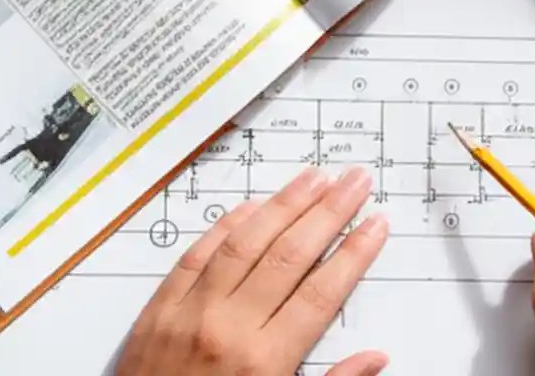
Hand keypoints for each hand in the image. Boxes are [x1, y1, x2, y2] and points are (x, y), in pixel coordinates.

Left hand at [116, 167, 389, 375]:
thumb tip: (375, 358)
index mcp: (264, 364)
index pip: (323, 293)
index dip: (354, 253)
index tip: (376, 223)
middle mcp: (227, 330)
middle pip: (289, 255)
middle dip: (329, 212)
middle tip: (355, 180)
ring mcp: (189, 314)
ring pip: (244, 242)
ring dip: (283, 204)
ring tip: (313, 177)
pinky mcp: (158, 310)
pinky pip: (196, 255)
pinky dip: (226, 225)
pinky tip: (253, 204)